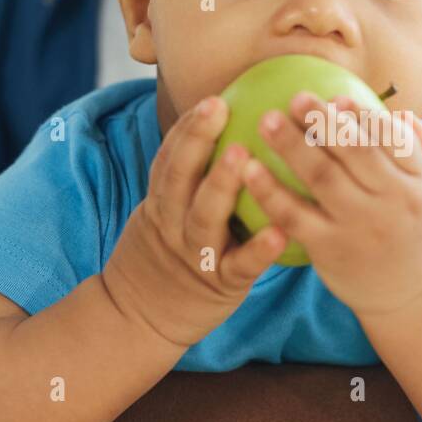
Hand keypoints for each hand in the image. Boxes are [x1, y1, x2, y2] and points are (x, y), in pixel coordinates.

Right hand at [101, 95, 286, 346]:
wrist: (140, 321)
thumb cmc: (170, 258)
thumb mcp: (166, 217)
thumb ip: (189, 184)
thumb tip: (230, 137)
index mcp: (162, 205)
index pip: (169, 160)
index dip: (187, 130)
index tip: (211, 100)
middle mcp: (172, 226)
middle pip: (179, 178)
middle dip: (196, 140)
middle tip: (219, 107)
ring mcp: (193, 255)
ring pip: (203, 217)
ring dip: (221, 185)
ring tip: (243, 156)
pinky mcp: (218, 285)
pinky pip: (239, 266)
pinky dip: (258, 249)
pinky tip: (281, 233)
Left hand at [242, 92, 421, 317]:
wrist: (411, 294)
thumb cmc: (420, 228)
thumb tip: (398, 111)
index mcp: (420, 182)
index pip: (394, 140)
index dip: (365, 116)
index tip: (337, 98)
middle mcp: (392, 202)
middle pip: (355, 153)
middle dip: (324, 121)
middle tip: (295, 98)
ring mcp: (359, 226)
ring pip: (323, 178)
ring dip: (292, 146)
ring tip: (266, 121)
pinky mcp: (330, 249)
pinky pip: (295, 216)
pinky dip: (271, 192)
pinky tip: (249, 170)